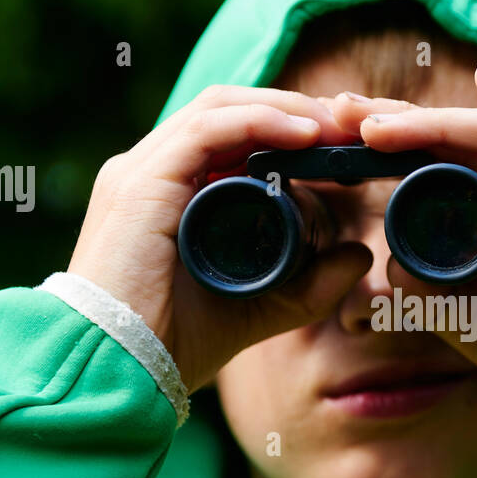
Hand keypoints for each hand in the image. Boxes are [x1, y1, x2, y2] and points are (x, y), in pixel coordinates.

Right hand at [68, 86, 371, 393]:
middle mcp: (152, 169)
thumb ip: (310, 286)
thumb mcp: (260, 307)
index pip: (234, 133)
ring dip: (286, 108)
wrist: (117, 371)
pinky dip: (261, 122)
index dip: (291, 127)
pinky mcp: (141, 181)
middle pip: (231, 109)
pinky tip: (305, 136)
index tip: (346, 144)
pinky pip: (208, 129)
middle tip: (351, 126)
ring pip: (221, 106)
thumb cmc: (172, 344)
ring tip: (336, 127)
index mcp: (170, 190)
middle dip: (295, 108)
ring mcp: (142, 170)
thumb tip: (359, 255)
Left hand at [325, 61, 476, 408]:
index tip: (341, 140)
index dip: (399, 151)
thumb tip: (387, 259)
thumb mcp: (470, 318)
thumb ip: (431, 285)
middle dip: (403, 126)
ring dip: (438, 123)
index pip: (450, 170)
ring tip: (378, 122)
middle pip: (467, 144)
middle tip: (342, 113)